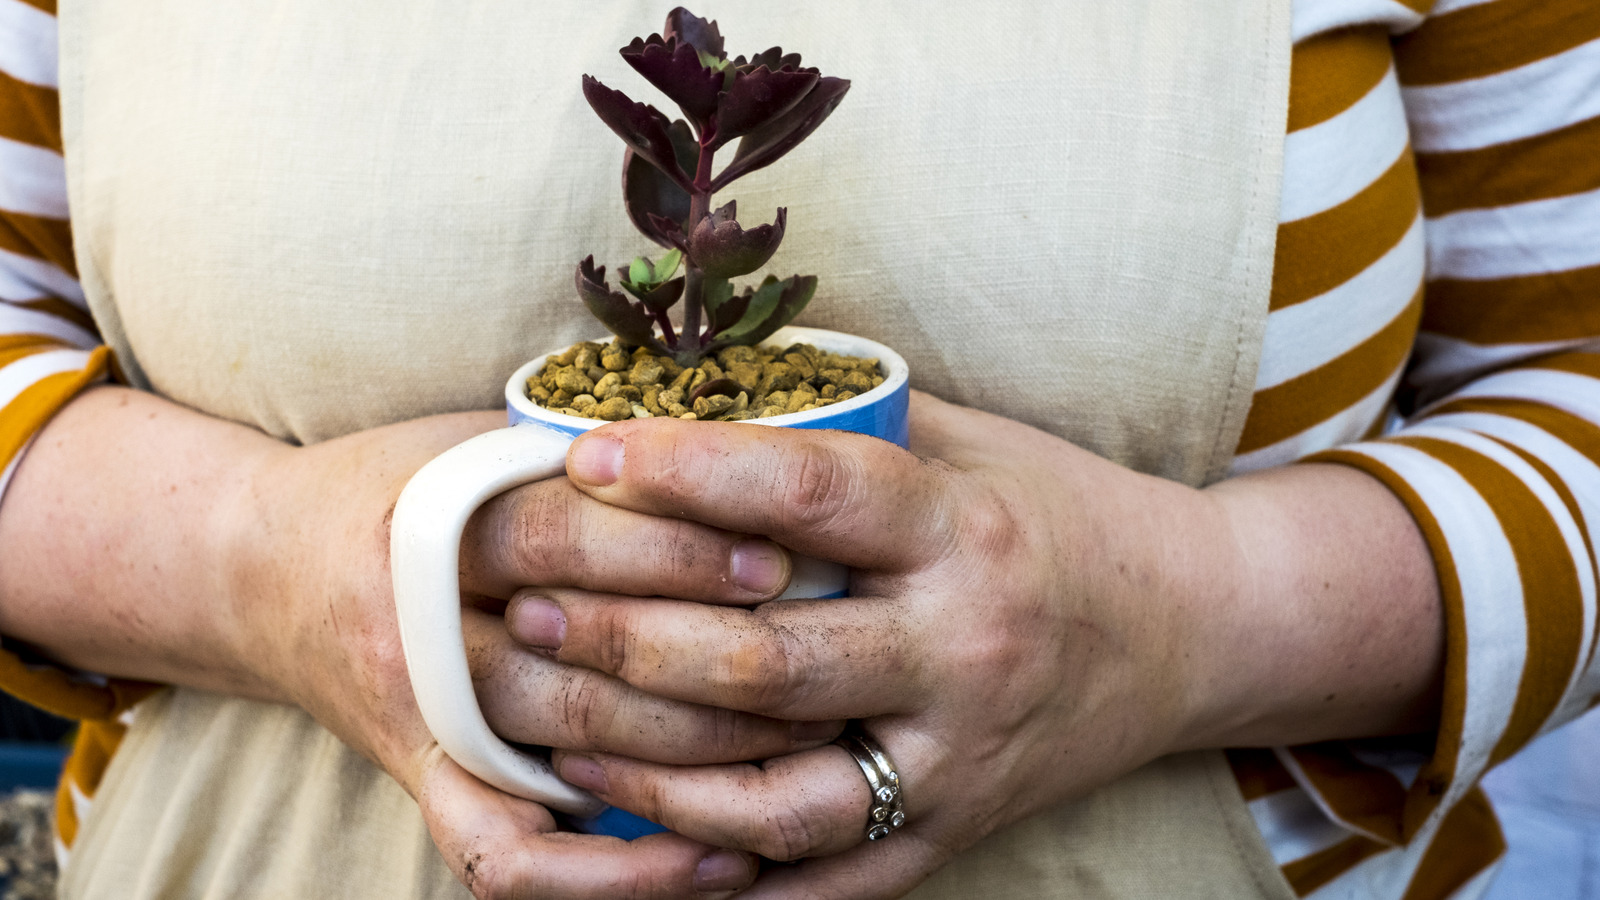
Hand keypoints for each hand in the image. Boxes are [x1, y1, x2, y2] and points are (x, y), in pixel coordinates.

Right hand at [229, 410, 856, 896]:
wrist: (256, 571)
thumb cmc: (392, 487)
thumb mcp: (471, 439)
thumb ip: (580, 452)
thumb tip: (744, 446)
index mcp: (428, 521)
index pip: (563, 530)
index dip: (675, 543)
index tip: (781, 553)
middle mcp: (417, 628)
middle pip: (578, 651)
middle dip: (711, 656)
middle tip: (823, 657)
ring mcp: (420, 719)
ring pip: (566, 757)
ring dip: (694, 766)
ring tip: (806, 754)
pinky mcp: (426, 783)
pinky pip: (510, 860)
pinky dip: (610, 880)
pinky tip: (709, 865)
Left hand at [512, 390, 1442, 897]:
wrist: (1192, 630)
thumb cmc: (1059, 516)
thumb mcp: (972, 443)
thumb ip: (850, 421)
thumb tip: (699, 383)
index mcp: (964, 531)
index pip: (807, 492)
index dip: (684, 470)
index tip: (584, 454)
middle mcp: (963, 650)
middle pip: (767, 659)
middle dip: (629, 637)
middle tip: (532, 609)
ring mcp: (958, 759)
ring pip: (779, 791)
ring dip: (649, 768)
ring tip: (557, 729)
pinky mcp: (954, 831)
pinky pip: (825, 876)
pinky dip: (724, 871)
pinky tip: (638, 840)